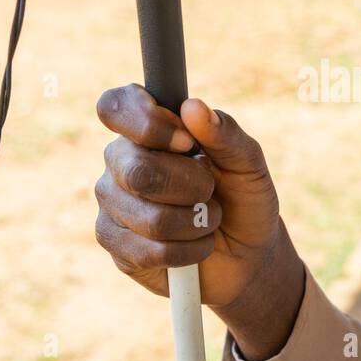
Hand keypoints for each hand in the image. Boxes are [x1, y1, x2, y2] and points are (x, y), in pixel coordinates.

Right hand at [93, 83, 296, 308]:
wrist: (247, 253)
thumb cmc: (243, 199)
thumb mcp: (248, 164)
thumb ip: (225, 134)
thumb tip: (192, 107)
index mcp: (146, 128)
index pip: (115, 107)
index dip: (147, 123)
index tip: (187, 142)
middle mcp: (120, 162)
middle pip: (137, 170)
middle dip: (193, 186)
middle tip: (210, 190)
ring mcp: (112, 204)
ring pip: (150, 218)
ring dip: (196, 223)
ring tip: (207, 220)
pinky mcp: (116, 246)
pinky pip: (151, 252)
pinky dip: (189, 251)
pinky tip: (195, 246)